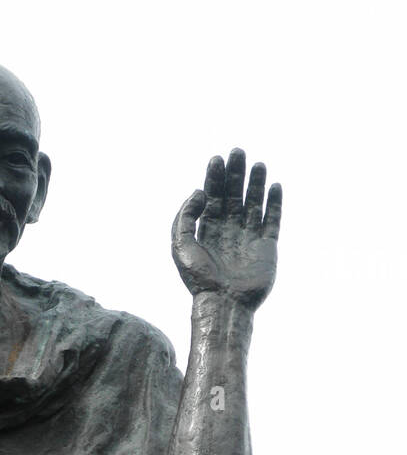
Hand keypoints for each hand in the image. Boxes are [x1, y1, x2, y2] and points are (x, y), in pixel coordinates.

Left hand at [172, 148, 280, 309]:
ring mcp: (248, 237)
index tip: (218, 158)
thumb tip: (200, 192)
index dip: (215, 177)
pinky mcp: (266, 246)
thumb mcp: (180, 244)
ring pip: (253, 203)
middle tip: (238, 152)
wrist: (224, 302)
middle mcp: (228, 230)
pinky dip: (275, 203)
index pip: (213, 196)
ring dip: (256, 183)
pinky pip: (272, 220)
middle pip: (234, 195)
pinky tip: (275, 186)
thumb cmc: (199, 278)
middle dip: (236, 174)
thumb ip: (185, 215)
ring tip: (259, 163)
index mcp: (207, 230)